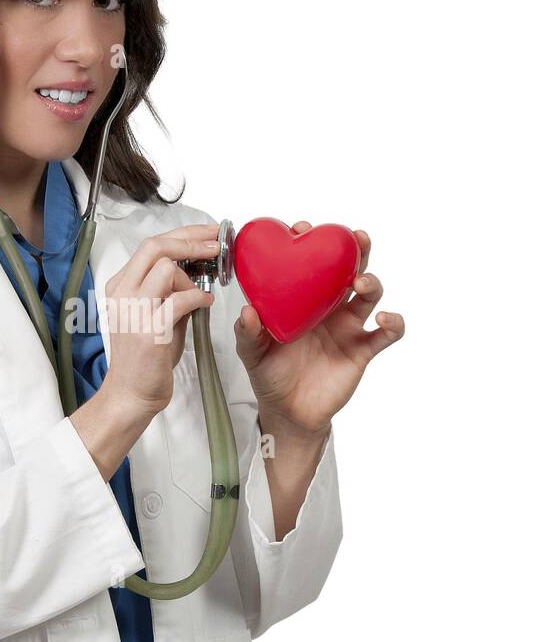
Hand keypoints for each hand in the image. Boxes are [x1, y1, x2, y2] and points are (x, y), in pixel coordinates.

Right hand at [103, 225, 217, 416]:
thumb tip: (197, 267)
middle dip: (191, 240)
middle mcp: (122, 294)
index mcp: (120, 286)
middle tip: (217, 245)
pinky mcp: (150, 332)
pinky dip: (198, 298)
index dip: (183, 234)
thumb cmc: (146, 357)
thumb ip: (170, 289)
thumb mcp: (154, 313)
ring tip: (200, 294)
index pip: (150, 245)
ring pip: (167, 269)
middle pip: (155, 246)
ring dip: (191, 278)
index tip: (207, 233)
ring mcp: (133, 312)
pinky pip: (180, 300)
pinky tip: (205, 305)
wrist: (130, 394)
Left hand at [233, 226, 404, 437]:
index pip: (311, 265)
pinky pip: (386, 334)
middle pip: (348, 270)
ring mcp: (347, 327)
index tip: (304, 229)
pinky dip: (393, 322)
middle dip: (354, 250)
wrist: (289, 412)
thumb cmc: (270, 376)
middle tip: (355, 238)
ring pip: (369, 295)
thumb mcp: (252, 353)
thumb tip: (247, 311)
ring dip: (370, 282)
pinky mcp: (362, 350)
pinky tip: (385, 318)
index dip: (311, 244)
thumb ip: (247, 333)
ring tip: (360, 282)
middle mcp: (328, 308)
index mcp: (302, 301)